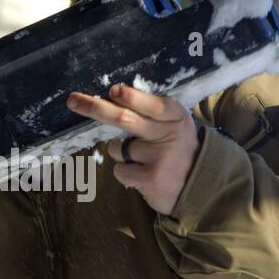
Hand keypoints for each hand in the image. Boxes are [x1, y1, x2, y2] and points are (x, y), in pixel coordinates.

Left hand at [66, 83, 200, 216]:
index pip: (154, 105)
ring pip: (117, 148)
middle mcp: (169, 135)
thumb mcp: (174, 125)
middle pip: (125, 119)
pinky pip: (120, 170)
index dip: (133, 98)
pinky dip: (125, 173)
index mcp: (176, 117)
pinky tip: (145, 175)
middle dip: (95, 108)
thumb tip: (112, 97)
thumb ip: (150, 113)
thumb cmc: (179, 149)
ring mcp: (160, 158)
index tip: (114, 91)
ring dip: (121, 153)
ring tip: (146, 160)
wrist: (205, 188)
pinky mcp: (151, 179)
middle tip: (73, 101)